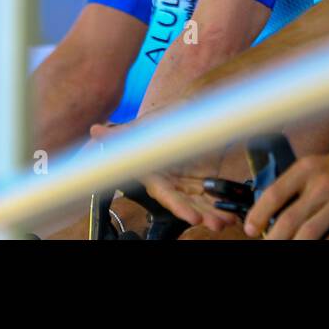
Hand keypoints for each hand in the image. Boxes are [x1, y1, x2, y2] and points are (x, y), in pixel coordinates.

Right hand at [87, 122, 238, 231]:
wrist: (192, 105)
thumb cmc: (165, 117)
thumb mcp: (146, 124)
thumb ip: (123, 134)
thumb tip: (96, 131)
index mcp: (155, 172)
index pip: (166, 194)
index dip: (179, 206)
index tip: (194, 217)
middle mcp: (171, 181)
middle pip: (186, 202)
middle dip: (201, 214)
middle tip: (216, 224)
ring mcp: (189, 181)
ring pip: (201, 202)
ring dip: (214, 213)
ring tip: (227, 221)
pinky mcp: (206, 178)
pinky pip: (214, 194)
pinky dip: (223, 203)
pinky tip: (233, 211)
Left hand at [243, 154, 328, 239]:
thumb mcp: (312, 168)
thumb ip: (290, 186)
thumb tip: (263, 213)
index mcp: (307, 168)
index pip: (275, 193)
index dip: (258, 214)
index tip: (251, 229)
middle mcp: (323, 184)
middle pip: (288, 219)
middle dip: (272, 238)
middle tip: (267, 244)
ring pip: (307, 234)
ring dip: (291, 245)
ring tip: (284, 248)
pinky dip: (316, 247)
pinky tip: (308, 247)